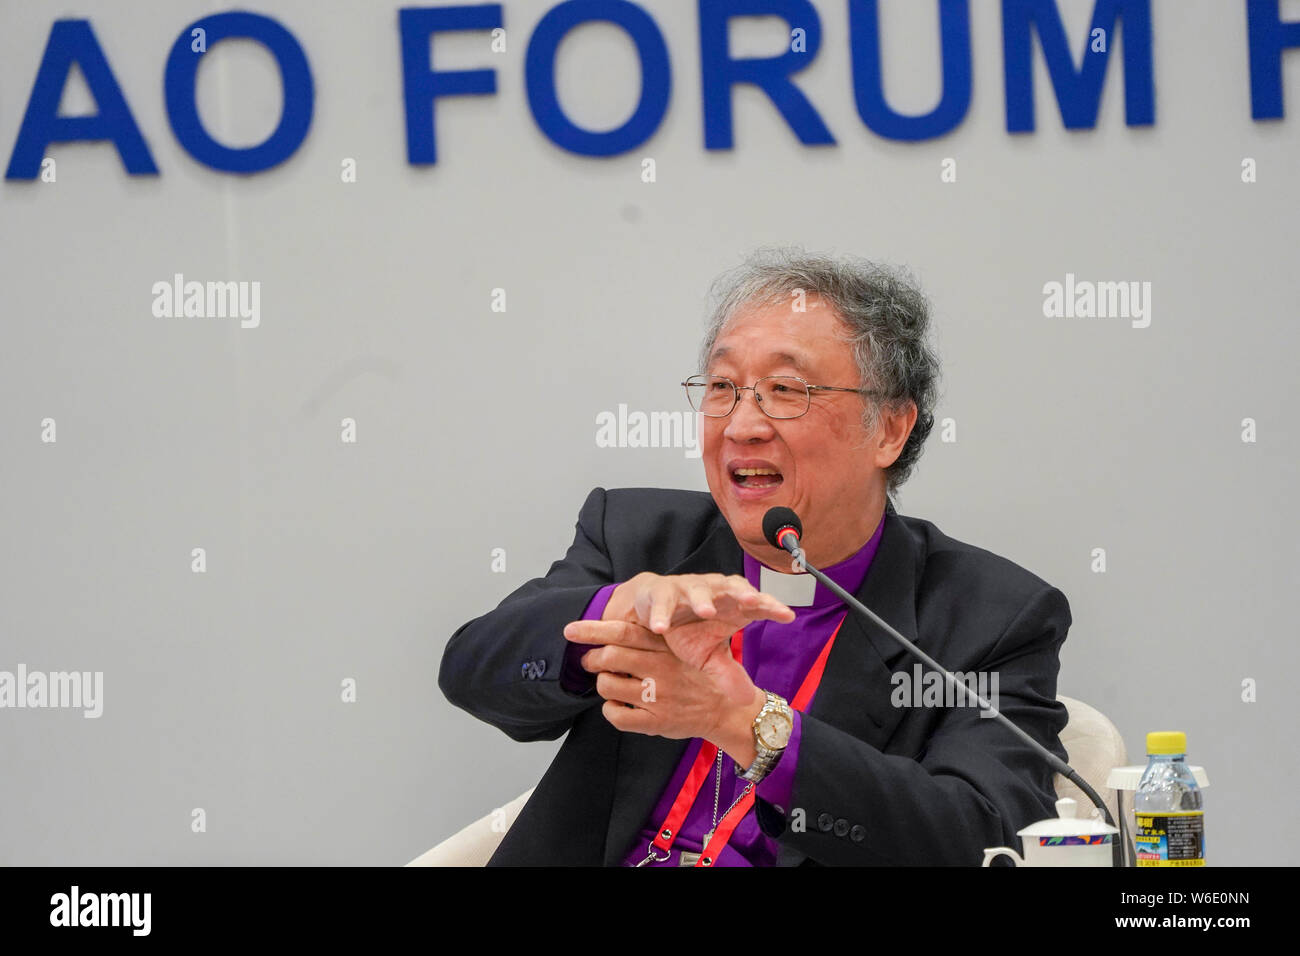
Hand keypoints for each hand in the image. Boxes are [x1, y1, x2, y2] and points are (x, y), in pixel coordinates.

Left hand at [563, 618, 764, 760]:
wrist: (726, 709)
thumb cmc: (695, 674)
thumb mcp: (680, 648)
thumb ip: (649, 640)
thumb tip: (608, 634)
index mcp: (665, 646)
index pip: (623, 632)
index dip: (593, 629)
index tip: (570, 630)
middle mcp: (661, 668)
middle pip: (610, 656)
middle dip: (592, 659)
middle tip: (590, 662)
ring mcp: (658, 696)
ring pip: (608, 685)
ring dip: (602, 684)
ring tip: (611, 684)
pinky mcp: (657, 721)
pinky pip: (616, 715)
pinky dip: (610, 710)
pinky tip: (618, 707)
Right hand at [604, 572, 794, 657]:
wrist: (658, 608)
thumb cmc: (691, 628)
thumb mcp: (709, 654)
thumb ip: (727, 671)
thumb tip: (746, 700)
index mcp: (732, 606)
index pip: (757, 604)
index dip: (771, 607)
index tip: (787, 616)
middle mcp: (714, 592)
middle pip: (732, 588)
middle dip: (742, 593)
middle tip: (752, 601)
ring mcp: (688, 589)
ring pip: (698, 591)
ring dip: (702, 600)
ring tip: (707, 612)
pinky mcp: (662, 592)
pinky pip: (662, 602)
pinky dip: (661, 613)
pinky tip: (660, 628)